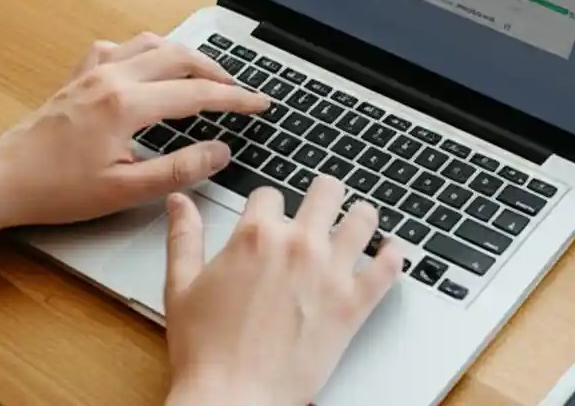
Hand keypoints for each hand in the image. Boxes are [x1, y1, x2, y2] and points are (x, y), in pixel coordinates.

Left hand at [0, 33, 268, 226]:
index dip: (235, 99)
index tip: (260, 104)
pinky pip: (119, 49)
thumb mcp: (125, 191)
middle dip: (216, 71)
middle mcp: (112, 78)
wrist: (1, 180)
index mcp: (127, 105)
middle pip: (180, 56)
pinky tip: (148, 67)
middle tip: (238, 91)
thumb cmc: (57, 190)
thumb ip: (179, 169)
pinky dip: (144, 52)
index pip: (197, 94)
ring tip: (204, 75)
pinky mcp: (78, 77)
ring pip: (152, 44)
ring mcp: (92, 73)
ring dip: (184, 55)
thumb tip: (219, 151)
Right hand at [163, 177, 404, 405]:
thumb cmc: (206, 352)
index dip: (268, 205)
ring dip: (361, 217)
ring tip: (357, 223)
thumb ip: (183, 237)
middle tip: (322, 206)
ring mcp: (331, 272)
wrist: (233, 399)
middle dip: (322, 195)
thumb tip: (180, 201)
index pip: (270, 194)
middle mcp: (298, 245)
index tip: (271, 216)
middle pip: (326, 190)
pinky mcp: (354, 304)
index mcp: (256, 237)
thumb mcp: (180, 288)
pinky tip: (391, 251)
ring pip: (363, 218)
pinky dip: (394, 255)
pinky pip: (388, 266)